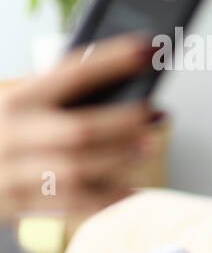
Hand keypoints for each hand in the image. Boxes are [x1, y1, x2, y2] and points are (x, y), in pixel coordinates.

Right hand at [0, 34, 162, 226]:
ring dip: (121, 158)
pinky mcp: (18, 201)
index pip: (73, 74)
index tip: (148, 49)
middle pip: (82, 129)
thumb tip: (119, 80)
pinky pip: (73, 202)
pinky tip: (131, 187)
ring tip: (147, 147)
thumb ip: (53, 91)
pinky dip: (108, 196)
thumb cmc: (1, 130)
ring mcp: (13, 171)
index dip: (114, 61)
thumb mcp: (15, 101)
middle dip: (126, 122)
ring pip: (78, 169)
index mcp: (17, 99)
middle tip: (156, 113)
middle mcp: (14, 133)